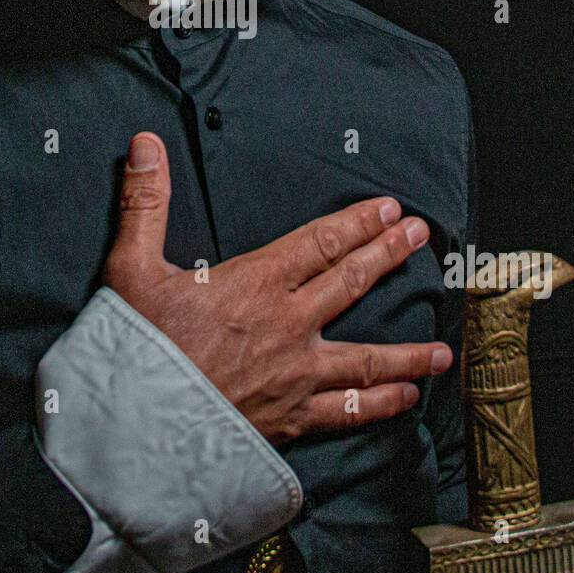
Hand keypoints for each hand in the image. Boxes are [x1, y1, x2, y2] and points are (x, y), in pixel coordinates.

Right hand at [102, 132, 451, 444]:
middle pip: (351, 283)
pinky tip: (406, 400)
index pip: (319, 243)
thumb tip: (146, 142)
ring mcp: (295, 376)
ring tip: (442, 350)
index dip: (357, 223)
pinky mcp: (292, 419)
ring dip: (408, 351)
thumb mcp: (131, 266)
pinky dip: (382, 404)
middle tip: (421, 237)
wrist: (132, 429)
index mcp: (255, 284)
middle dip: (389, 255)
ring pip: (366, 357)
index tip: (389, 210)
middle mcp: (287, 327)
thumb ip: (145, 201)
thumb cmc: (132, 349)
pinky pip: (349, 411)